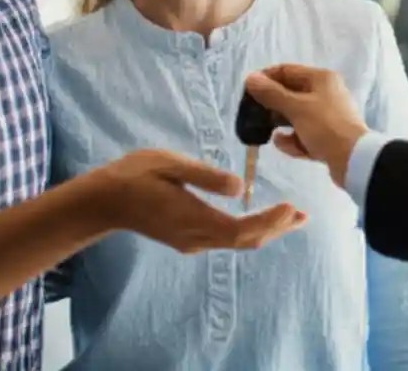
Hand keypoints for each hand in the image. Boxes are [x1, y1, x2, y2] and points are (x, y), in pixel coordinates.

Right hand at [96, 149, 306, 252]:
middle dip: (276, 228)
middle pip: (245, 240)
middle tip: (303, 216)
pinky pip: (225, 239)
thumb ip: (206, 177)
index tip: (293, 208)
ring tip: (291, 218)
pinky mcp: (187, 238)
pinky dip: (248, 230)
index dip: (270, 222)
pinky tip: (257, 218)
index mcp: (194, 218)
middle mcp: (196, 237)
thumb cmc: (136, 175)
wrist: (104, 201)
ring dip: (265, 230)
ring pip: (237, 242)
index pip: (242, 228)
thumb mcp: (171, 165)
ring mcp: (191, 241)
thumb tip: (241, 187)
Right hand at [244, 64, 369, 186]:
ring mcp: (326, 116)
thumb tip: (250, 78)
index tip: (248, 92)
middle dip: (272, 106)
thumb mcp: (296, 108)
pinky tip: (288, 147)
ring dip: (282, 125)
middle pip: (290, 94)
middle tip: (254, 117)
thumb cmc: (325, 127)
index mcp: (321, 79)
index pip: (287, 71)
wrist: (354, 160)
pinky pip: (303, 134)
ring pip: (295, 116)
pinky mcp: (327, 137)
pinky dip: (294, 140)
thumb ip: (272, 94)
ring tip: (271, 135)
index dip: (266, 79)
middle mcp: (325, 93)